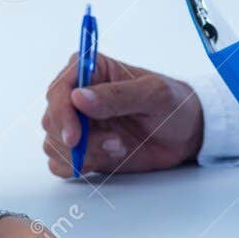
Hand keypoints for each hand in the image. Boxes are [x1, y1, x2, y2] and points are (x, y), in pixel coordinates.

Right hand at [41, 53, 203, 176]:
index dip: (61, 113)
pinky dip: (80, 167)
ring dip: (83, 154)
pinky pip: (61, 163)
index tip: (75, 136)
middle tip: (114, 143)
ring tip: (120, 147)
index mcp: (91, 70)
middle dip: (76, 139)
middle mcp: (78, 96)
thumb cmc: (174, 103)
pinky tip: (109, 158)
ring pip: (53, 143)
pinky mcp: (84, 149)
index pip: (59, 89)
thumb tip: (78, 98)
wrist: (187, 133)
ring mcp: (79, 124)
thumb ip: (117, 96)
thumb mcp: (154, 94)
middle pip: (51, 119)